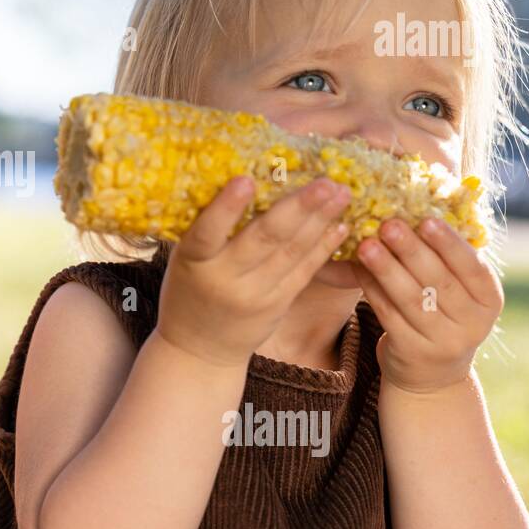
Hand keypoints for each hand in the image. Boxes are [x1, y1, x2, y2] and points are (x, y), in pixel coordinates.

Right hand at [156, 175, 352, 368]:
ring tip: (342, 193)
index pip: (207, 232)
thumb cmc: (189, 290)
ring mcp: (254, 294)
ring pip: (291, 252)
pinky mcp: (277, 305)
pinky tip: (339, 225)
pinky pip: (304, 272)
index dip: (226, 208)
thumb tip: (244, 178)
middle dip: (298, 208)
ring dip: (320, 220)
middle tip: (326, 181)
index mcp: (192, 262)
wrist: (198, 349)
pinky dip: (323, 247)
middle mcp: (224, 279)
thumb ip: (208, 231)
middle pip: (263, 239)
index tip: (246, 179)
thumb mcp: (186, 261)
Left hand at [354, 217, 503, 393]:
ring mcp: (444, 342)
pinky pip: (389, 315)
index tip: (427, 219)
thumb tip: (433, 193)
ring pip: (411, 299)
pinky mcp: (413, 353)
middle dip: (412, 251)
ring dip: (386, 269)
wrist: (431, 372)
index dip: (450, 244)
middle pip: (439, 282)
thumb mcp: (459, 289)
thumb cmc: (443, 312)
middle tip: (389, 224)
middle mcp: (474, 324)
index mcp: (489, 299)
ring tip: (366, 244)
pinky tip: (358, 269)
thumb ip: (448, 254)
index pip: (473, 268)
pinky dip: (373, 290)